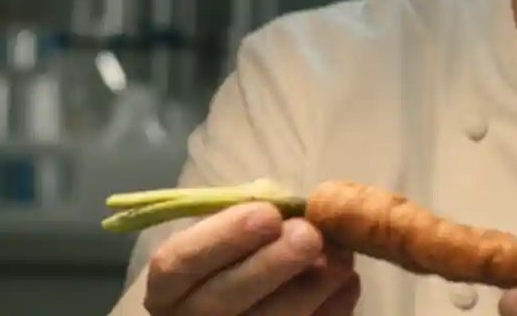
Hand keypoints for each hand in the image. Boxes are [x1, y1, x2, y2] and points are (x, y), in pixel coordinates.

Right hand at [143, 202, 359, 314]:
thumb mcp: (224, 235)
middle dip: (271, 265)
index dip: (225, 237)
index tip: (269, 214)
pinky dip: (330, 311)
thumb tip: (289, 211)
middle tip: (309, 236)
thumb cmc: (232, 259)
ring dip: (310, 289)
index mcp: (168, 286)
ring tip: (340, 256)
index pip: (180, 262)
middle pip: (223, 300)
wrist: (243, 304)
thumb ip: (245, 222)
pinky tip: (349, 283)